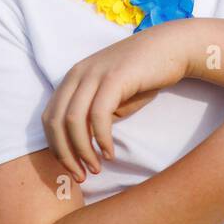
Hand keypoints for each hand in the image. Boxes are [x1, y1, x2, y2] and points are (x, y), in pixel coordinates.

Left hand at [43, 19, 194, 181]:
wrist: (173, 48)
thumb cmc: (146, 74)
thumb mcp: (115, 96)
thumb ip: (98, 113)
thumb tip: (89, 139)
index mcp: (73, 78)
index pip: (49, 117)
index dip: (56, 146)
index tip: (72, 167)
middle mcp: (77, 74)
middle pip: (55, 121)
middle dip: (65, 154)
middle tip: (81, 176)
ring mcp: (94, 74)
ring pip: (73, 120)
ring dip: (82, 150)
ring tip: (95, 168)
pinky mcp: (113, 78)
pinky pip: (98, 115)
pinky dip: (101, 139)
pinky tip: (110, 153)